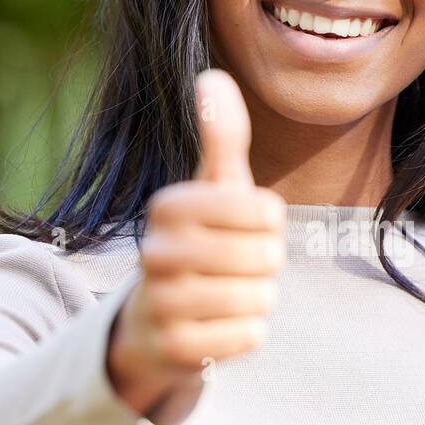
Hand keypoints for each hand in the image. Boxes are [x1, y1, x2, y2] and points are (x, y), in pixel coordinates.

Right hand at [106, 68, 286, 420]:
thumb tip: (213, 75)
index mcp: (168, 206)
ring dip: (257, 300)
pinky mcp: (173, 349)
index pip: (265, 210)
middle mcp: (154, 252)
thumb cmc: (199, 244)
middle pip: (264, 256)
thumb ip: (221, 137)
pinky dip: (246, 334)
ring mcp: (160, 304)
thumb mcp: (213, 189)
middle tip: (239, 267)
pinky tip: (220, 327)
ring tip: (227, 295)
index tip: (246, 228)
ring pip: (258, 298)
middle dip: (266, 265)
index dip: (269, 224)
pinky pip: (247, 337)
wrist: (155, 323)